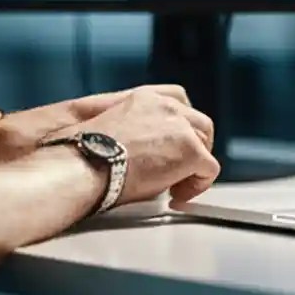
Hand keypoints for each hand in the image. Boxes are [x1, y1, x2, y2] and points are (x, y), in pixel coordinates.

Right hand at [44, 87, 218, 203]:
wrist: (85, 165)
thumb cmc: (88, 154)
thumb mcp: (114, 128)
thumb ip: (139, 132)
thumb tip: (147, 153)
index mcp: (145, 98)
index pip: (180, 102)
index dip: (183, 127)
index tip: (175, 147)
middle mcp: (167, 106)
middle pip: (199, 124)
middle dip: (195, 147)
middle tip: (181, 170)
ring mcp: (181, 127)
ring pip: (205, 145)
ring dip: (194, 166)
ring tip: (176, 186)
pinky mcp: (190, 150)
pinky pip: (209, 169)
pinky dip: (197, 185)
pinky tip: (177, 196)